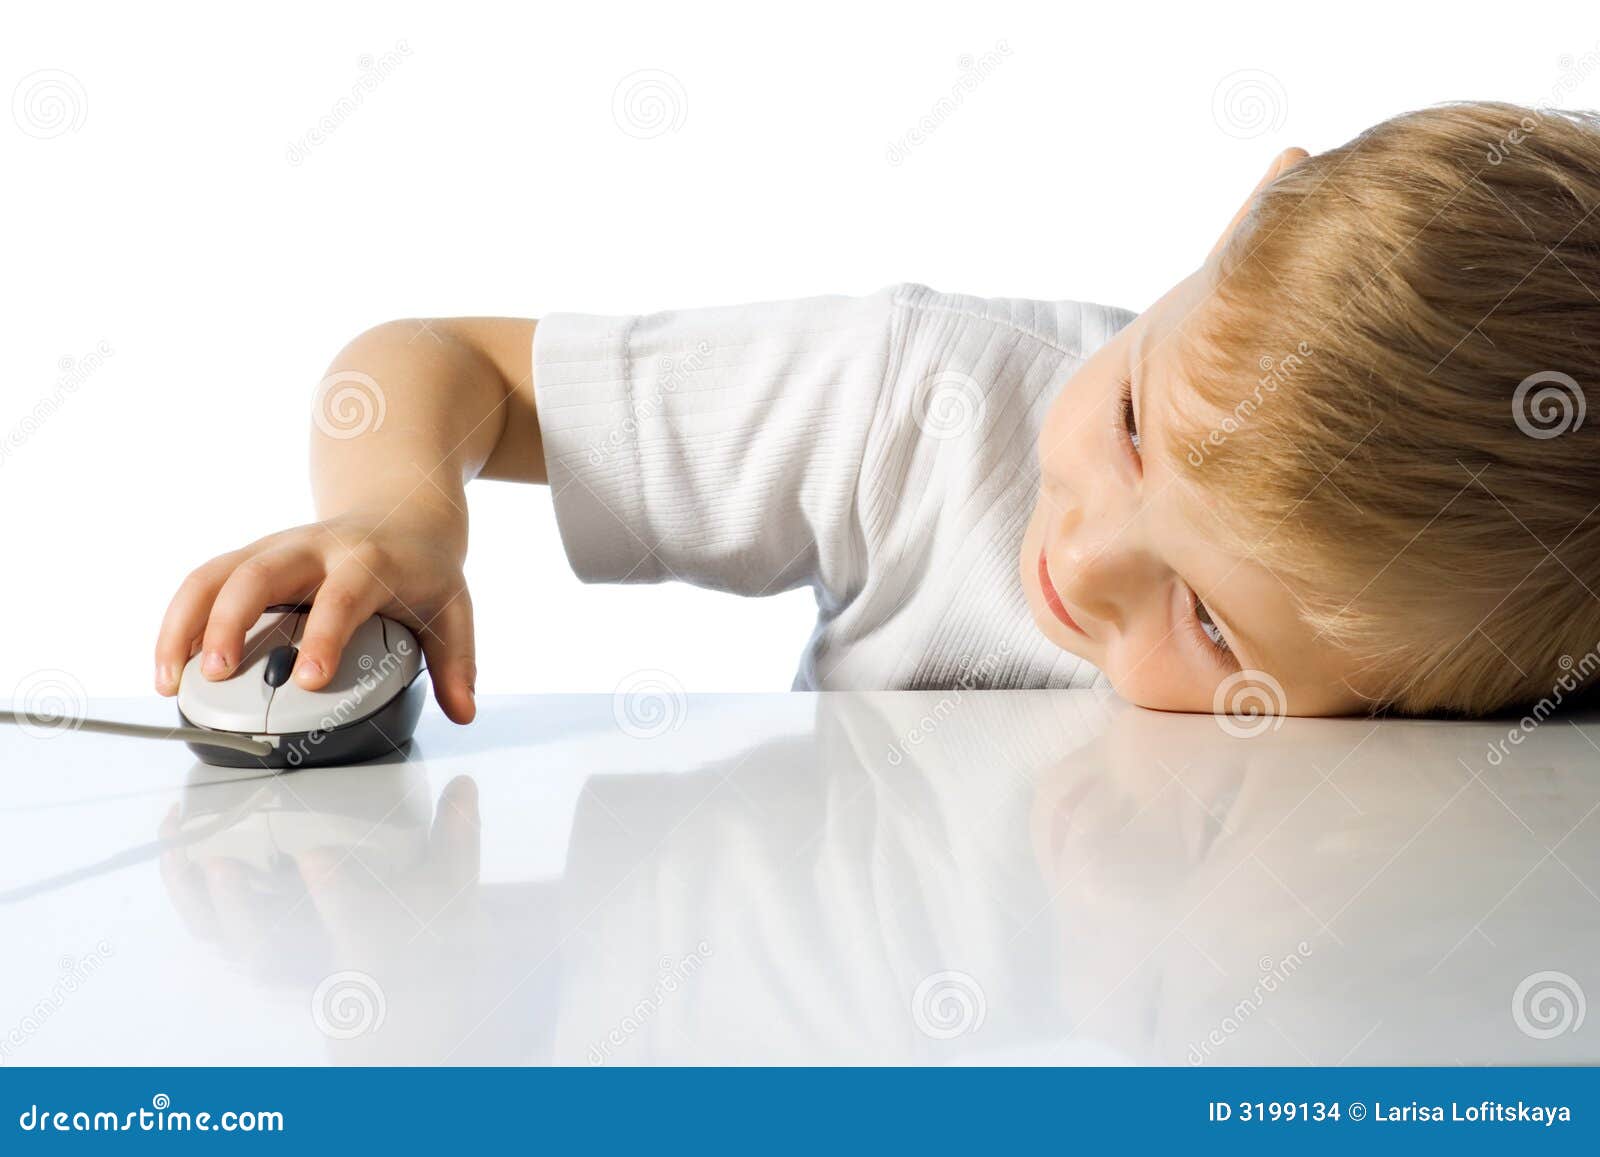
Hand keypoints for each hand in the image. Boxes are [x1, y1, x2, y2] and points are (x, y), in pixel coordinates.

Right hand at [154, 502, 476, 722]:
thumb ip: (457, 661)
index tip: (307, 679)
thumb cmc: (420, 566)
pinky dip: (178, 620)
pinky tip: (169, 664)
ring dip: (185, 622)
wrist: (400, 509)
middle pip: (259, 573)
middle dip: (230, 621)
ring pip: (215, 573)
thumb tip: (463, 711)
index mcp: (367, 560)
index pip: (342, 595)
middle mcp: (313, 548)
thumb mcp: (452, 608)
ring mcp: (275, 549)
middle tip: (217, 675)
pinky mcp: (250, 557)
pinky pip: (203, 582)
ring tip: (170, 679)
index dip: (324, 635)